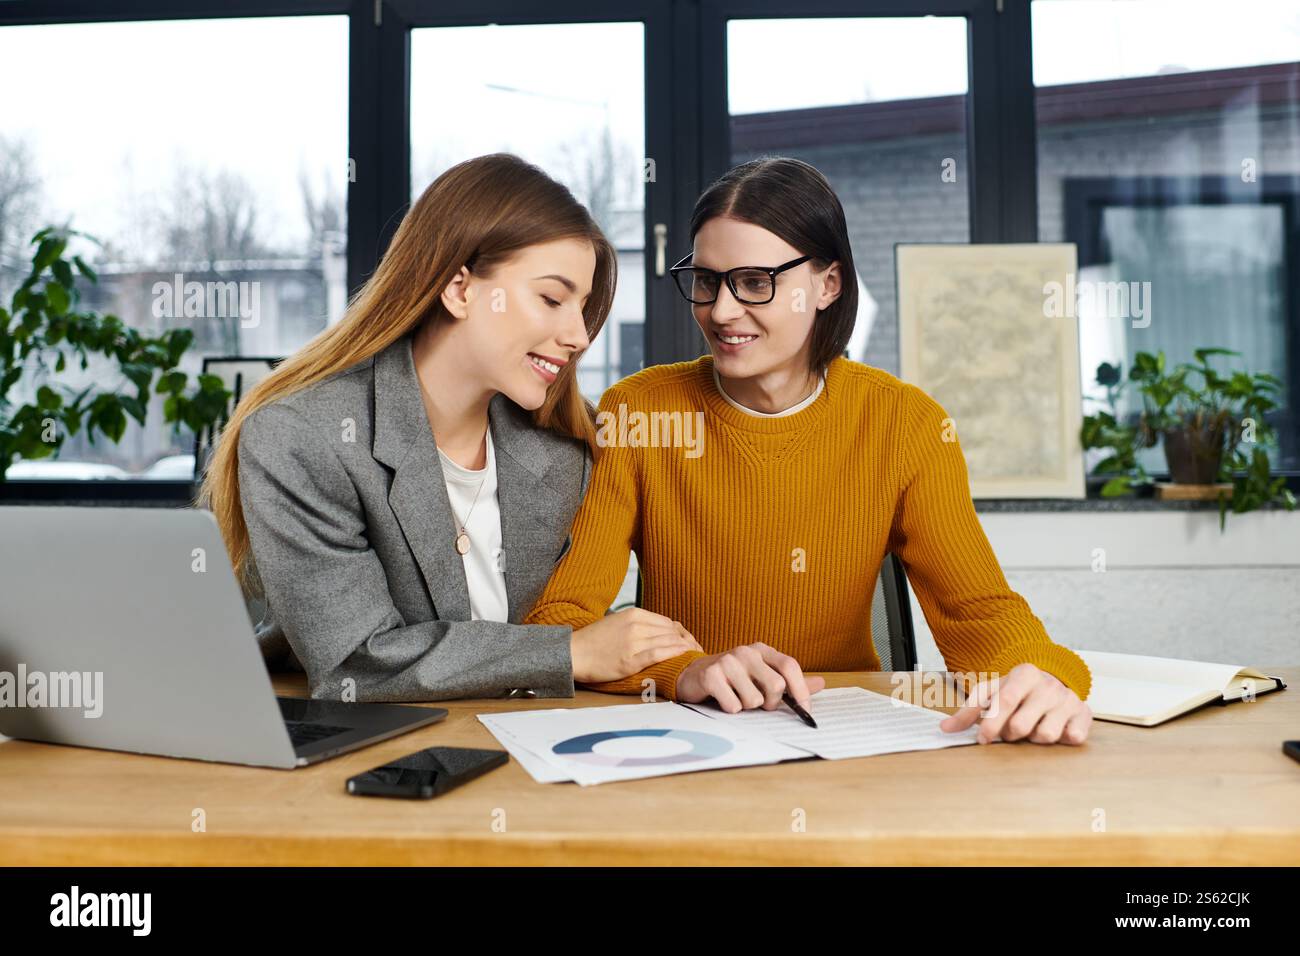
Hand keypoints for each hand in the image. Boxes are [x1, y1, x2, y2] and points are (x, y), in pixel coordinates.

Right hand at [570, 608, 702, 682]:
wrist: (573, 653)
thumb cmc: (594, 641)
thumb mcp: (617, 623)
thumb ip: (638, 624)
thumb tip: (659, 631)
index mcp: (633, 613)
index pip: (666, 622)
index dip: (680, 632)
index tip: (688, 641)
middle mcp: (636, 624)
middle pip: (670, 631)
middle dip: (686, 641)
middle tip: (697, 650)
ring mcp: (634, 641)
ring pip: (668, 642)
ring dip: (684, 648)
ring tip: (694, 655)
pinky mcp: (631, 659)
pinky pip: (659, 654)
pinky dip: (674, 653)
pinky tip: (683, 655)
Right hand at [674, 642, 824, 712]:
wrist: (692, 674)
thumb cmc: (732, 678)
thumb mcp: (761, 676)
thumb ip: (790, 681)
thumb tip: (821, 683)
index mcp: (762, 650)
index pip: (790, 666)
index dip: (801, 690)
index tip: (805, 711)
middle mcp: (746, 651)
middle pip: (776, 686)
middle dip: (770, 703)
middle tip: (758, 703)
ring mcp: (728, 661)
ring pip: (754, 700)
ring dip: (747, 707)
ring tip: (736, 697)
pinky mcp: (711, 675)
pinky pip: (733, 705)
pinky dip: (730, 709)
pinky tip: (722, 699)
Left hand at [940, 662, 1091, 744]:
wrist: (1055, 680)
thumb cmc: (1017, 690)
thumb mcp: (992, 692)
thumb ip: (969, 710)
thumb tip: (945, 728)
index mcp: (1025, 673)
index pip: (1005, 701)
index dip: (991, 724)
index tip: (982, 739)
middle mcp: (1049, 685)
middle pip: (1022, 725)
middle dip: (1009, 735)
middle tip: (1008, 732)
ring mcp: (1068, 700)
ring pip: (1045, 736)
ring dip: (1033, 739)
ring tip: (1031, 728)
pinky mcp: (1084, 715)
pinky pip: (1072, 738)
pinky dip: (1062, 739)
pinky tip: (1056, 729)